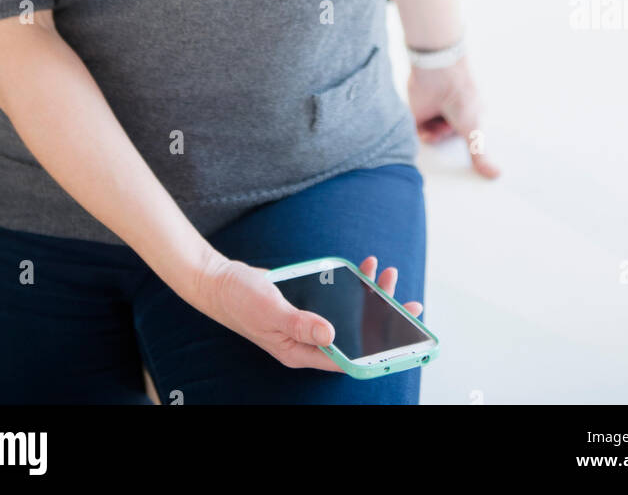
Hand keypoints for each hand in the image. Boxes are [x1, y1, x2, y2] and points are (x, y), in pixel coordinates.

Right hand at [194, 252, 423, 372]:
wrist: (219, 280)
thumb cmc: (239, 299)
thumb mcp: (269, 310)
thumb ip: (299, 323)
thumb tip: (331, 333)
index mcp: (299, 351)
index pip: (345, 358)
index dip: (374, 352)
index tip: (400, 339)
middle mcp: (307, 340)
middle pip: (353, 336)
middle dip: (381, 318)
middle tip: (407, 303)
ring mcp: (307, 322)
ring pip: (347, 314)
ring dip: (369, 296)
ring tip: (386, 274)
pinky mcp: (306, 304)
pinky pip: (336, 298)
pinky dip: (351, 284)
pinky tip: (363, 269)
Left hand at [408, 59, 500, 178]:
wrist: (438, 74)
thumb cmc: (462, 98)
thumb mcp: (472, 130)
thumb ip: (479, 154)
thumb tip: (496, 175)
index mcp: (470, 118)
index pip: (470, 141)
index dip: (470, 153)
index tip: (472, 169)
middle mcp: (452, 117)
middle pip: (449, 142)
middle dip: (448, 147)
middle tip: (449, 143)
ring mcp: (435, 115)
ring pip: (433, 138)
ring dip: (434, 138)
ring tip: (436, 131)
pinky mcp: (417, 113)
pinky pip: (416, 131)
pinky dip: (420, 134)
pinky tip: (425, 132)